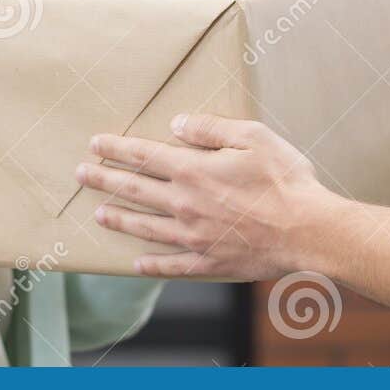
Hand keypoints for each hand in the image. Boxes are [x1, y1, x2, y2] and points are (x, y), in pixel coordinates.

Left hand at [75, 114, 340, 279]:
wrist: (308, 231)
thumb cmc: (285, 180)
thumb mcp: (252, 137)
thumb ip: (211, 129)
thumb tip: (177, 124)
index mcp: (194, 170)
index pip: (144, 156)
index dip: (116, 148)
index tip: (95, 144)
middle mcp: (186, 204)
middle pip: (134, 190)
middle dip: (104, 180)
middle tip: (81, 174)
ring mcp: (194, 236)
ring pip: (145, 227)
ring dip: (119, 219)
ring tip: (99, 214)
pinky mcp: (209, 262)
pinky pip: (172, 265)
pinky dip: (151, 265)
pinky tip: (137, 264)